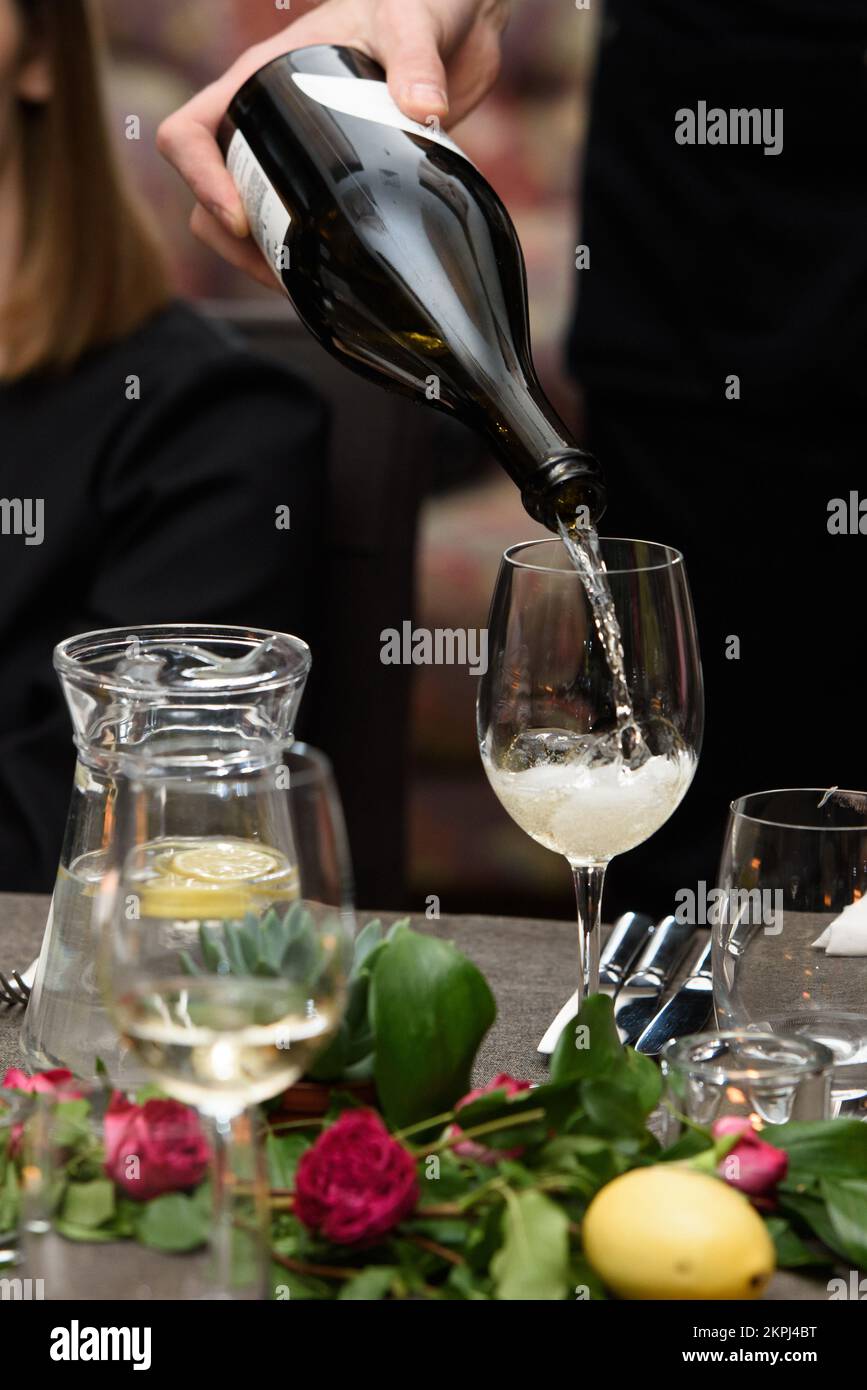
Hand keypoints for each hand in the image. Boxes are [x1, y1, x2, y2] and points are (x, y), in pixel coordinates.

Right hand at [157, 0, 509, 286]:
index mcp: (261, 78)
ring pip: (248, 221)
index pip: (189, 131)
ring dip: (263, 262)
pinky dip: (301, 262)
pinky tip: (331, 281)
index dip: (199, 180)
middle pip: (209, 194)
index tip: (239, 218)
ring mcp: (296, 155)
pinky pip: (293, 229)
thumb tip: (423, 109)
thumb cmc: (421, 3)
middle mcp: (268, 120)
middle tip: (287, 271)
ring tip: (309, 286)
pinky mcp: (330, 181)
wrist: (458, 26)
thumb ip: (416, 57)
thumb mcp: (411, 21)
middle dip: (234, 243)